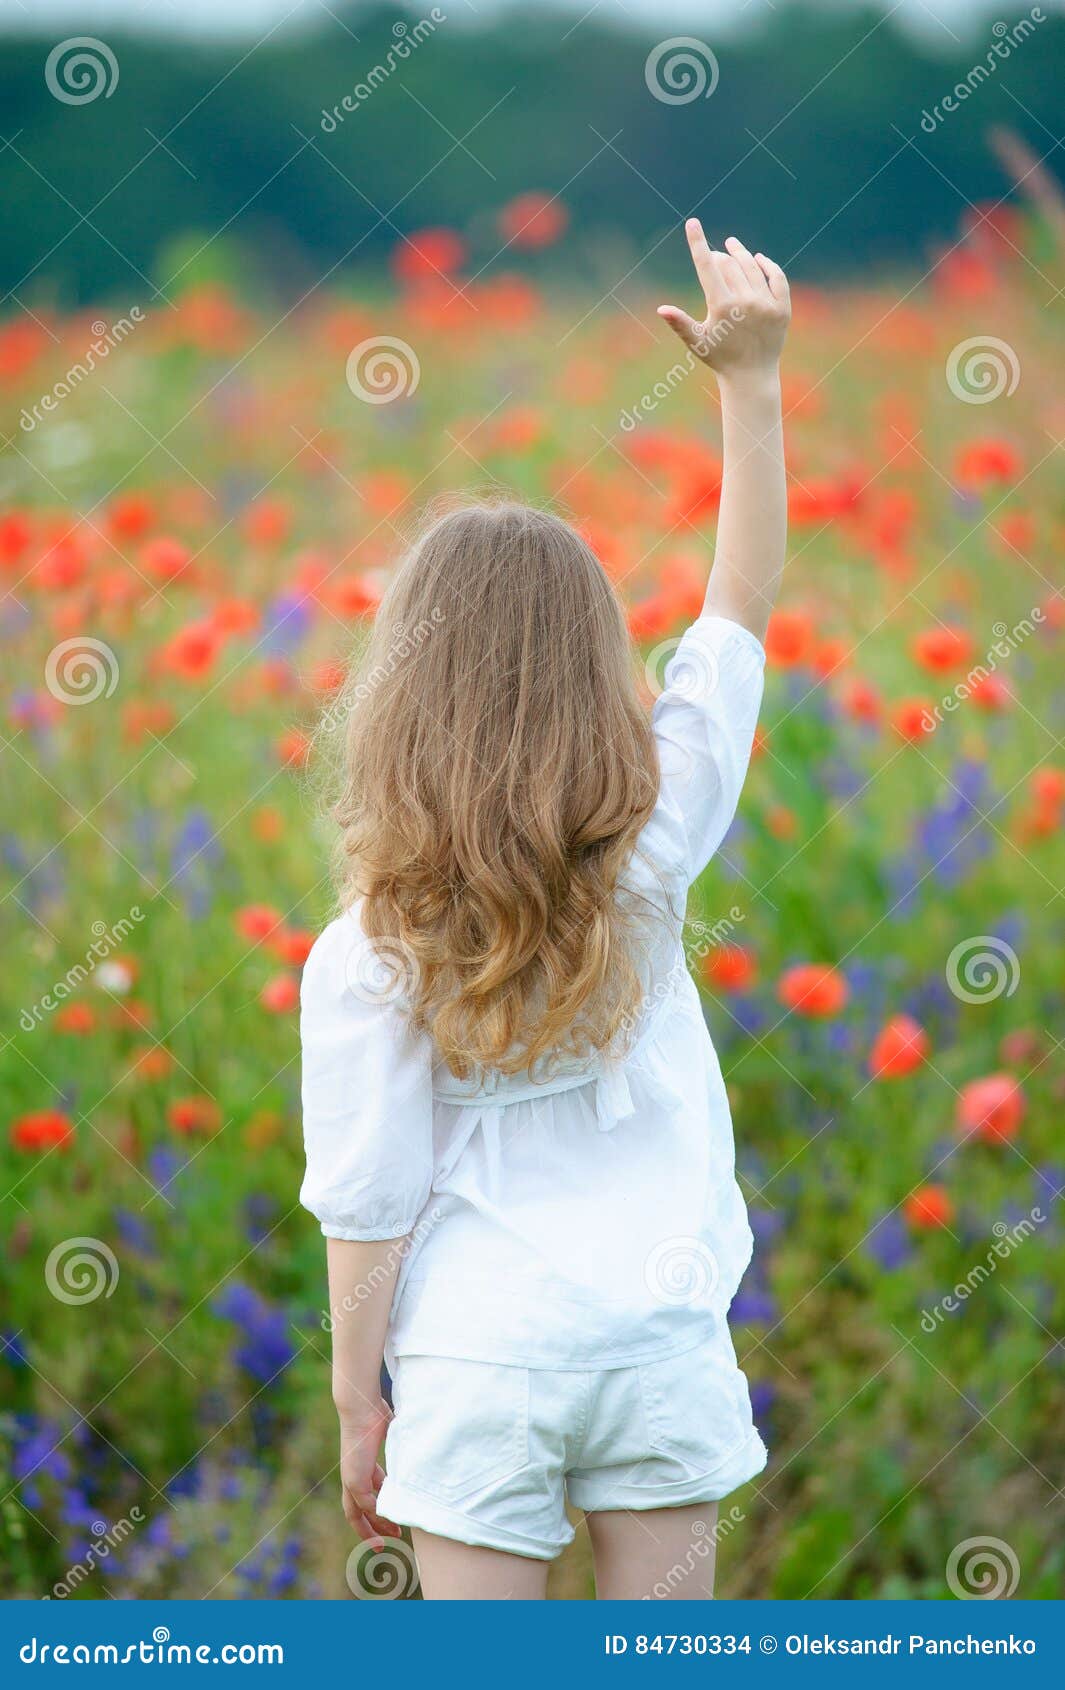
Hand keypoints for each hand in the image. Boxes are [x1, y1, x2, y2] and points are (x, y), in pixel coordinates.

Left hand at [337, 1397, 401, 1547]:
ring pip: (360, 1512)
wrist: (361, 1406)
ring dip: (374, 1527)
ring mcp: (351, 1478)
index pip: (369, 1495)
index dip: (379, 1509)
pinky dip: (377, 1516)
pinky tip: (389, 1523)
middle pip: (357, 1511)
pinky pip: (366, 1505)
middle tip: (383, 1542)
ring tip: (389, 1539)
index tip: (391, 1521)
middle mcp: (353, 1476)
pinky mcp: (354, 1479)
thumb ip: (400, 1449)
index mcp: (362, 1467)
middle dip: (370, 1528)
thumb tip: (421, 1444)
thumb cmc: (375, 1412)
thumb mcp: (391, 1437)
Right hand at [658, 221, 789, 381]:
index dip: (698, 243)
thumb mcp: (697, 342)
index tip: (692, 223)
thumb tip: (661, 309)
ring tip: (732, 246)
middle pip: (729, 264)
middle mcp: (745, 302)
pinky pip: (776, 276)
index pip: (707, 267)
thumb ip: (680, 323)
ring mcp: (766, 304)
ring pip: (751, 266)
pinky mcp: (782, 307)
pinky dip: (767, 265)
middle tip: (713, 256)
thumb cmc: (719, 358)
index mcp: (722, 308)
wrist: (751, 376)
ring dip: (740, 254)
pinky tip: (758, 258)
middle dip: (718, 257)